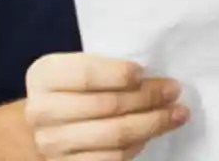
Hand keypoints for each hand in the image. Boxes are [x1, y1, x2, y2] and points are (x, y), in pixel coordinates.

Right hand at [23, 52, 188, 159]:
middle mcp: (43, 111)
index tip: (144, 71)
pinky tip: (151, 135)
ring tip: (176, 114)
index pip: (86, 74)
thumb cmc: (69, 91)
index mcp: (44, 76)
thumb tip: (150, 77)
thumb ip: (103, 67)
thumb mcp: (74, 69)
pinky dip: (137, 146)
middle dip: (147, 97)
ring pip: (115, 135)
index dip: (119, 74)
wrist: (43, 129)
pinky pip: (113, 159)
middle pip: (107, 105)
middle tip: (173, 91)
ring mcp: (53, 144)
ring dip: (152, 124)